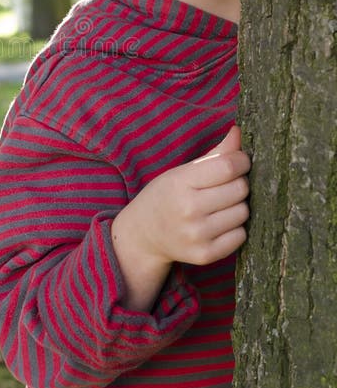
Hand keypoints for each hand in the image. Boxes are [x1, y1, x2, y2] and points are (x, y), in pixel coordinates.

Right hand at [111, 126, 249, 309]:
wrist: (143, 235)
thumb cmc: (166, 196)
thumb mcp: (182, 172)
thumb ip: (214, 154)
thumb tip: (239, 132)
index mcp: (181, 183)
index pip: (228, 166)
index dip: (242, 161)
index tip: (241, 161)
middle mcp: (189, 210)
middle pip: (240, 189)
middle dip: (240, 183)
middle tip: (226, 185)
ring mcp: (197, 235)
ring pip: (243, 213)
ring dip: (238, 206)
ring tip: (221, 205)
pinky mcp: (205, 255)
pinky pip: (240, 236)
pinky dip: (235, 228)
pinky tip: (220, 223)